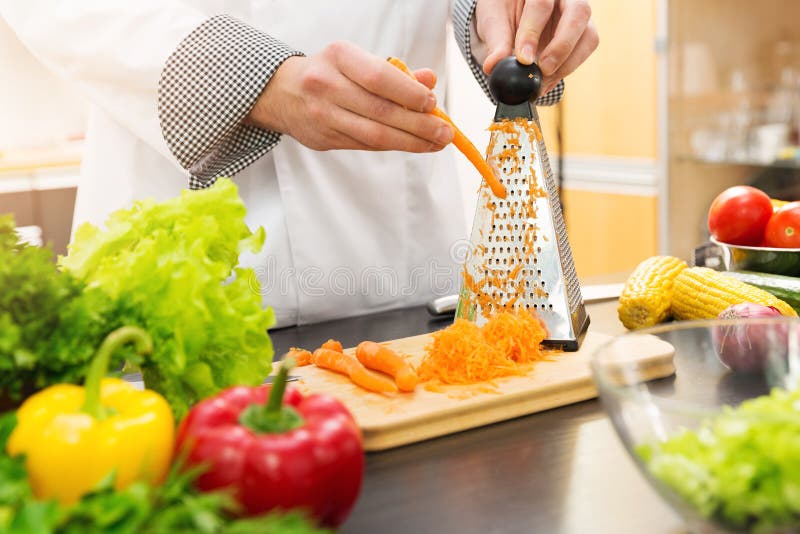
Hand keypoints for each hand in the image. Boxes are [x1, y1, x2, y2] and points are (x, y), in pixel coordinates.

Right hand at [246, 41, 452, 152]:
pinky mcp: (324, 139)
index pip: (379, 78)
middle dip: (419, 125)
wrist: (282, 92)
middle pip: (381, 111)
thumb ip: (394, 72)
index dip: (409, 94)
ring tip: (436, 143)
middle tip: (445, 133)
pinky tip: (413, 146)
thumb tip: (429, 81)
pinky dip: (393, 146)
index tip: (433, 104)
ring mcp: (323, 115)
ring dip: (411, 142)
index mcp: (339, 57)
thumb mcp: (357, 60)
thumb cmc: (329, 72)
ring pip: (374, 135)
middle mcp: (327, 85)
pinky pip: (365, 145)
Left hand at [475, 0, 598, 94]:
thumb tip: (493, 66)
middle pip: (578, 13)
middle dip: (561, 46)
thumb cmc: (505, 9)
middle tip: (543, 70)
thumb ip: (496, 41)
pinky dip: (567, 69)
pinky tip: (547, 81)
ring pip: (589, 35)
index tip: (523, 59)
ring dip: (568, 63)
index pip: (541, 5)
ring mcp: (577, 14)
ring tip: (543, 81)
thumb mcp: (494, 19)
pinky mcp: (582, 33)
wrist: (513, 12)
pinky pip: (585, 51)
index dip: (532, 33)